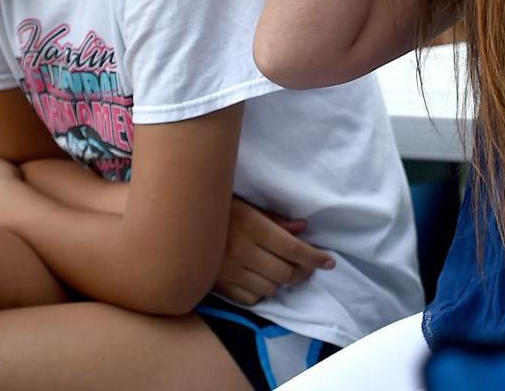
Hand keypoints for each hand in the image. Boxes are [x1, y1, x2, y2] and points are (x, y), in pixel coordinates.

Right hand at [214, 198, 334, 305]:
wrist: (175, 223)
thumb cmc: (216, 209)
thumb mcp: (246, 205)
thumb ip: (274, 219)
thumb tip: (302, 229)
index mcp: (251, 225)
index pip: (291, 248)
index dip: (314, 257)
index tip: (328, 261)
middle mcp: (242, 251)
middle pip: (285, 272)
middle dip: (301, 272)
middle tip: (306, 266)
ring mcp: (229, 271)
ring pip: (270, 288)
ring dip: (281, 282)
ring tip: (280, 270)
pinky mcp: (218, 286)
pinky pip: (251, 299)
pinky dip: (261, 292)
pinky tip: (260, 280)